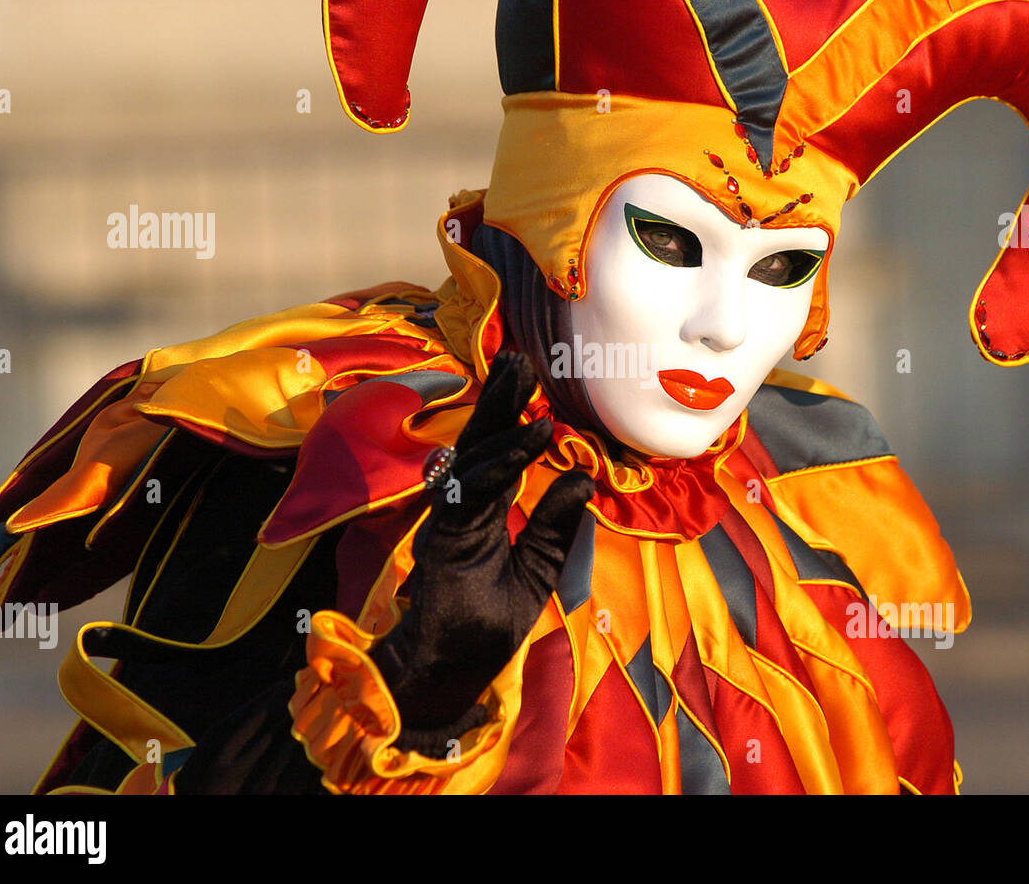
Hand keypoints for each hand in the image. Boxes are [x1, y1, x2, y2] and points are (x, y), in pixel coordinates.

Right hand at [371, 349, 594, 740]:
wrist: (453, 672)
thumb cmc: (488, 624)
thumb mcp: (537, 569)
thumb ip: (554, 525)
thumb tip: (583, 480)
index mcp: (480, 511)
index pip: (495, 453)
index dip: (510, 416)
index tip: (527, 377)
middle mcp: (460, 508)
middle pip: (479, 441)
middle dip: (498, 398)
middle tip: (519, 356)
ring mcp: (449, 521)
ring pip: (473, 456)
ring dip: (500, 416)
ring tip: (525, 381)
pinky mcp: (445, 538)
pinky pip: (473, 491)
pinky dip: (502, 463)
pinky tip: (531, 437)